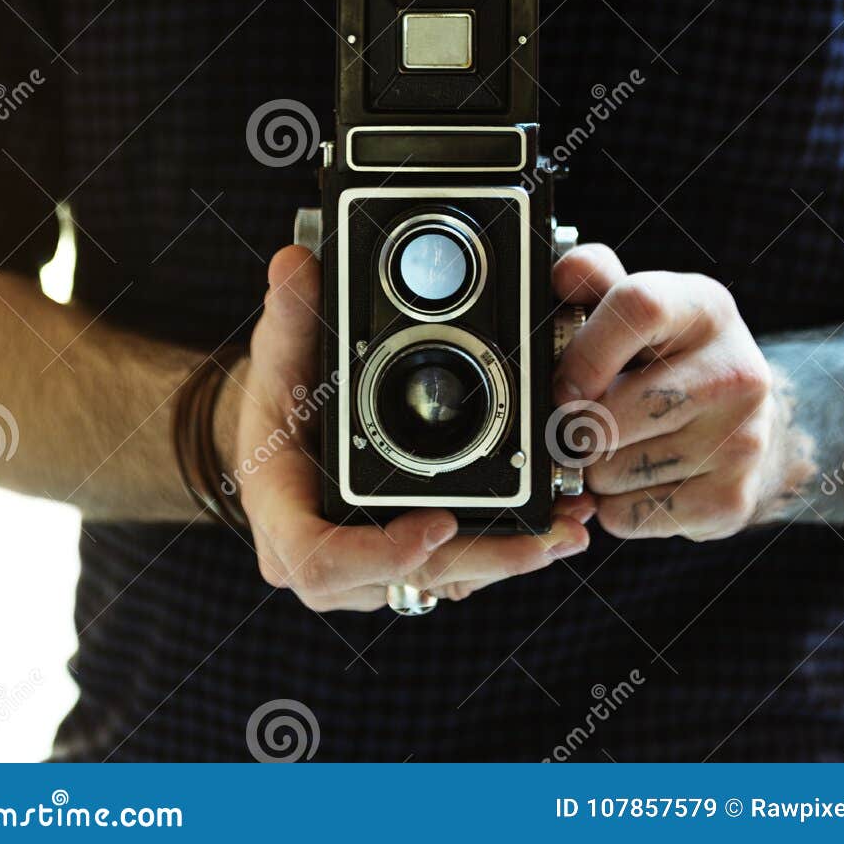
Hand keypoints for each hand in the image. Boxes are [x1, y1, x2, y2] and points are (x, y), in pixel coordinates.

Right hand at [234, 244, 592, 611]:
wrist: (283, 438)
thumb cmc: (278, 402)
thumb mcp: (279, 355)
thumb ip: (290, 313)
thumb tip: (294, 263)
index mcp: (284, 516)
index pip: (321, 560)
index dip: (378, 553)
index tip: (436, 524)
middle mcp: (325, 557)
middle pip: (403, 578)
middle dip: (478, 558)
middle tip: (541, 536)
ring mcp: (368, 569)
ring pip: (438, 580)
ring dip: (505, 560)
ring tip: (564, 531)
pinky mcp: (404, 563)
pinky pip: (453, 569)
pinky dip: (502, 552)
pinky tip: (553, 532)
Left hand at [552, 244, 780, 540]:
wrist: (747, 425)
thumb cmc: (672, 357)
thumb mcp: (642, 305)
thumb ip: (597, 279)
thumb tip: (562, 272)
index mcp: (705, 307)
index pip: (637, 307)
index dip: (583, 349)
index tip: (561, 383)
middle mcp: (736, 370)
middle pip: (611, 412)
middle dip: (575, 425)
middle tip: (580, 420)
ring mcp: (740, 440)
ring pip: (611, 470)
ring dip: (591, 468)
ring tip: (615, 445)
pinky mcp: (730, 499)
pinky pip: (630, 516)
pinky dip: (614, 506)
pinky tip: (637, 478)